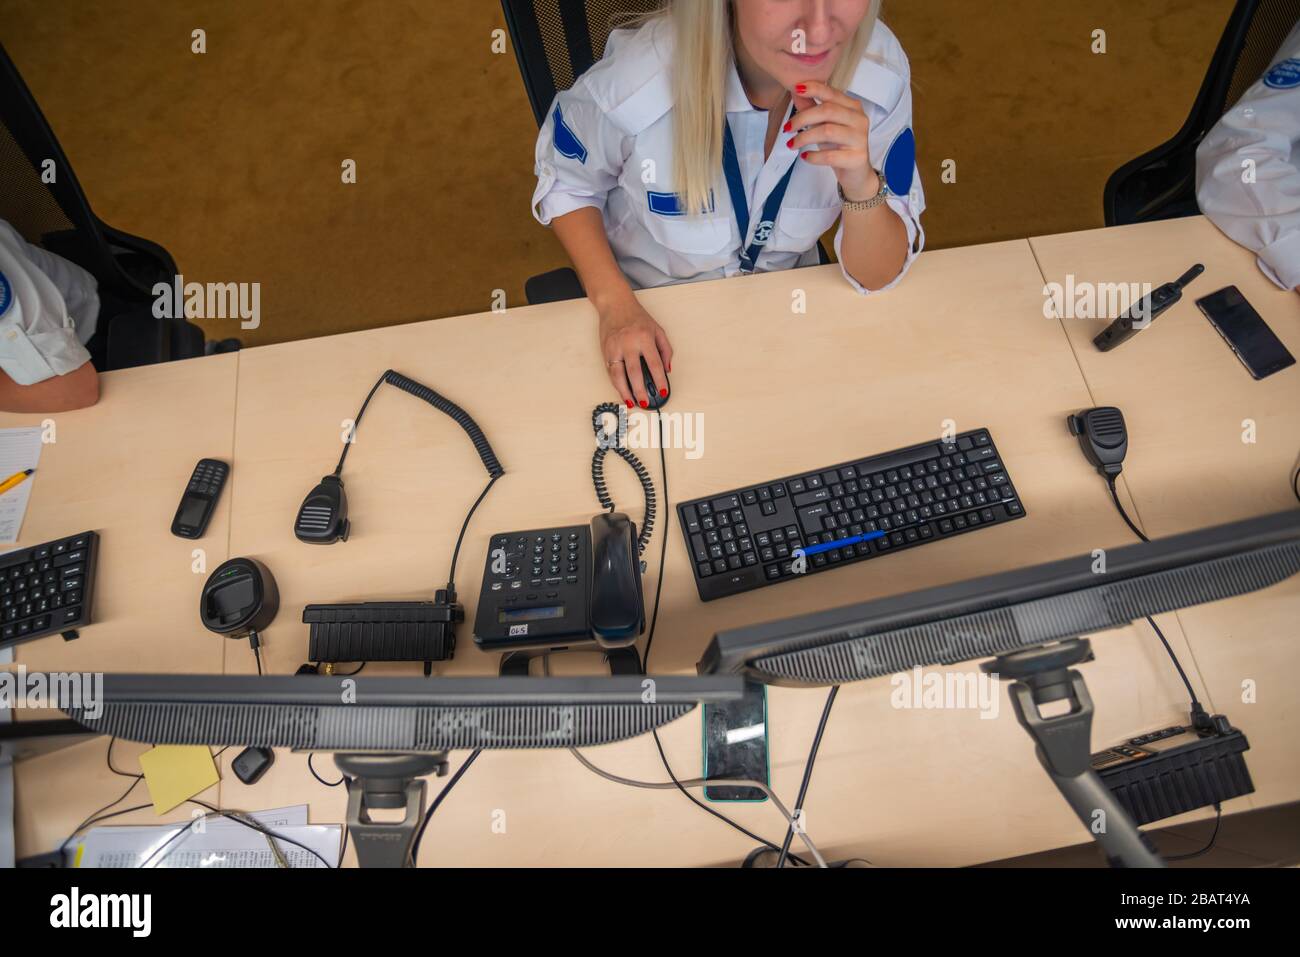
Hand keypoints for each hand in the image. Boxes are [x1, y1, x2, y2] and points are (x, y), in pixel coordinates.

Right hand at [598, 295, 672, 408]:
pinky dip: (616, 383)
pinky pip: (610, 371)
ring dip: (623, 391)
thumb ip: (665, 350)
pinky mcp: (605, 351)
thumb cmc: (637, 318)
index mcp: (644, 338)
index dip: (659, 380)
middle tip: (645, 402)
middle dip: (640, 390)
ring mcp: (615, 348)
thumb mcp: (657, 330)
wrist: (615, 305)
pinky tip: (621, 391)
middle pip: (634, 373)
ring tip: (630, 402)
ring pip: (618, 375)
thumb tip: (667, 370)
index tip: (662, 392)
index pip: (654, 364)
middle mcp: (628, 343)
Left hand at [787, 80, 879, 201]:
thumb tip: (797, 93)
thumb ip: (813, 109)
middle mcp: (859, 120)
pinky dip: (813, 156)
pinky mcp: (856, 158)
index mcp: (853, 107)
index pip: (832, 93)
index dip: (814, 89)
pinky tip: (805, 157)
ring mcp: (860, 139)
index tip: (796, 89)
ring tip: (792, 144)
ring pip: (827, 132)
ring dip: (804, 137)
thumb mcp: (825, 125)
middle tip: (787, 128)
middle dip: (803, 118)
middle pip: (828, 111)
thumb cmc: (840, 146)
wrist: (857, 174)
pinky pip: (830, 156)